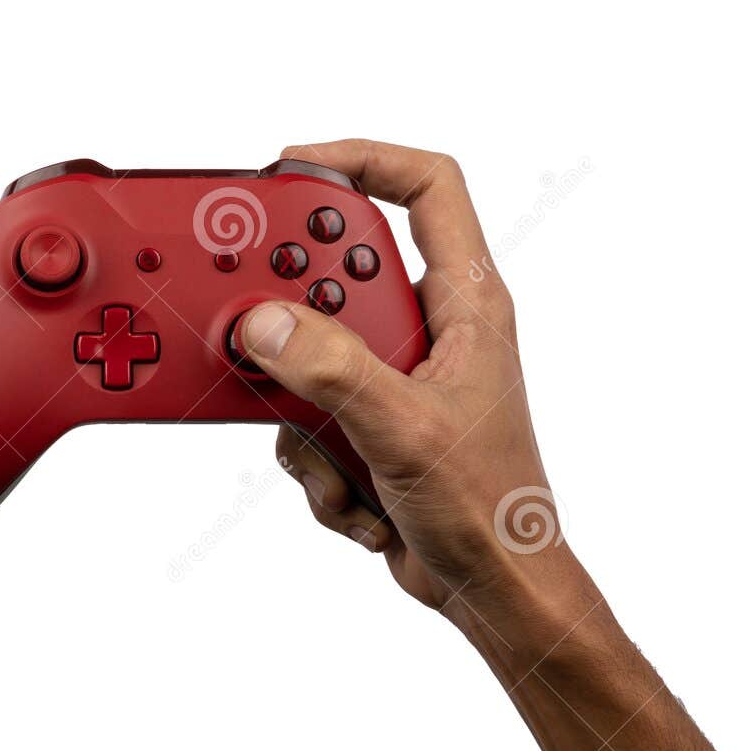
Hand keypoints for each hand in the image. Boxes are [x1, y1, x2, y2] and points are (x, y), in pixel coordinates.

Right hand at [246, 142, 749, 750]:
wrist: (493, 591)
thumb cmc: (490, 509)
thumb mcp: (404, 430)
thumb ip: (332, 370)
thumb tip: (264, 323)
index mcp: (465, 301)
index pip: (425, 188)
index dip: (361, 159)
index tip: (290, 166)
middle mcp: (430, 328)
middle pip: (338, 276)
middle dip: (294, 319)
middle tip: (256, 332)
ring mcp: (396, 377)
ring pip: (308, 354)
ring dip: (304, 417)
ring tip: (343, 461)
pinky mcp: (369, 422)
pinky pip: (306, 415)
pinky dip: (317, 464)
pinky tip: (362, 501)